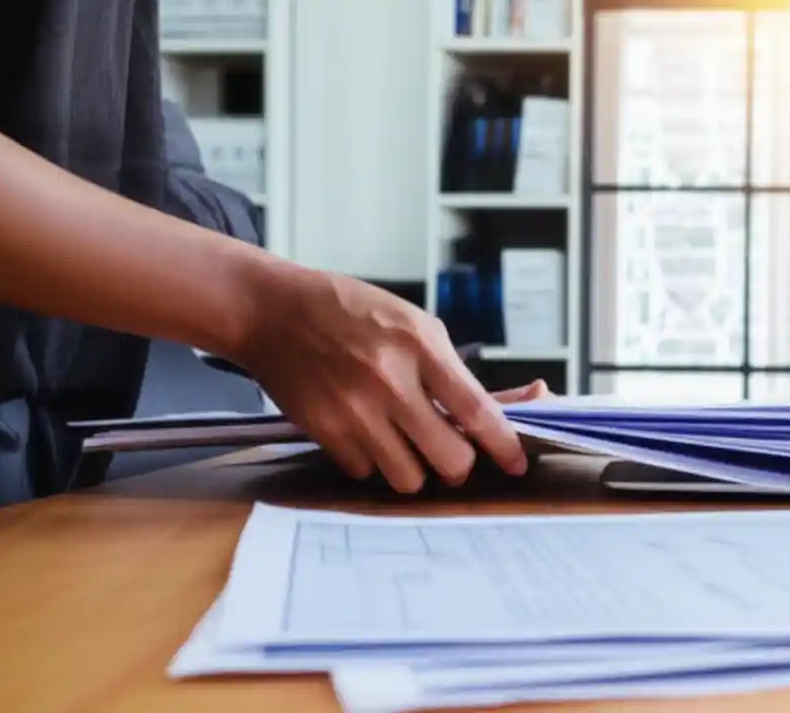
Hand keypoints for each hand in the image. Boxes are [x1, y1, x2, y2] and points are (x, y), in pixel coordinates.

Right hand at [234, 266, 548, 492]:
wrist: (274, 311)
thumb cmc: (352, 312)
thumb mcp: (414, 323)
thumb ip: (453, 369)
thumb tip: (503, 408)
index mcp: (421, 346)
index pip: (477, 411)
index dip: (504, 445)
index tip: (516, 462)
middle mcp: (391, 381)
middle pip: (450, 459)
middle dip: (459, 465)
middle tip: (452, 453)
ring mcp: (356, 410)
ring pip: (409, 478)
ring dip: (415, 468)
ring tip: (405, 443)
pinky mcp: (325, 431)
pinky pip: (366, 472)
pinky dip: (372, 461)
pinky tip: (366, 433)